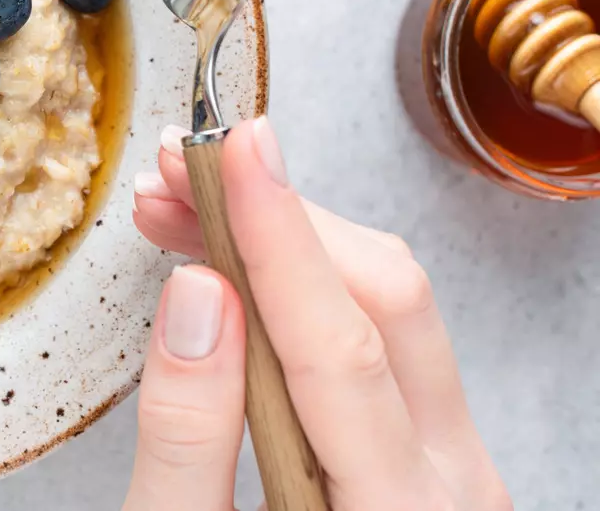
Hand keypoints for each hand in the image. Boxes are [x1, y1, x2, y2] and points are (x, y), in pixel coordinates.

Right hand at [121, 117, 511, 510]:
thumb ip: (188, 436)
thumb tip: (197, 295)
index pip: (341, 343)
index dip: (280, 234)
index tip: (232, 151)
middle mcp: (452, 488)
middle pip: (386, 301)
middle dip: (276, 219)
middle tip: (175, 180)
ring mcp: (452, 471)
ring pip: (395, 309)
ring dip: (289, 242)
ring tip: (185, 216)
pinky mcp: (429, 457)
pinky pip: (386, 341)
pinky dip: (306, 287)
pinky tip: (235, 277)